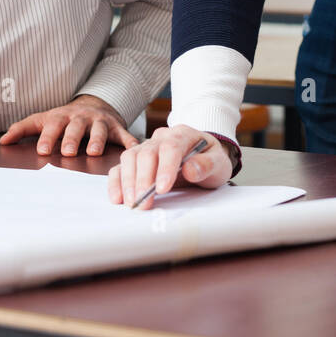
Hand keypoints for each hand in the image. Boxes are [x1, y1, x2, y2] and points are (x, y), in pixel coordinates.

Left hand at [0, 94, 137, 156]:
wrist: (94, 106)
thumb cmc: (64, 119)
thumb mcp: (43, 120)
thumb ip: (22, 129)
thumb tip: (2, 141)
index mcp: (62, 117)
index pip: (52, 126)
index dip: (47, 137)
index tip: (41, 150)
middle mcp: (81, 118)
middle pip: (76, 127)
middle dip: (71, 139)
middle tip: (67, 152)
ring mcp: (100, 121)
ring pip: (99, 129)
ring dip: (97, 140)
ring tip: (93, 152)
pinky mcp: (116, 127)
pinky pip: (124, 134)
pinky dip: (129, 141)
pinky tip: (132, 148)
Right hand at [107, 125, 233, 209]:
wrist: (204, 159)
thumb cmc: (210, 160)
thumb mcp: (218, 163)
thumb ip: (207, 165)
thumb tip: (190, 169)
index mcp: (183, 134)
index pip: (171, 147)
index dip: (165, 168)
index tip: (162, 188)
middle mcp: (161, 137)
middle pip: (147, 153)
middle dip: (143, 179)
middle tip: (143, 200)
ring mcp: (146, 147)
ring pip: (130, 158)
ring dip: (128, 181)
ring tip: (132, 202)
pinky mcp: (136, 159)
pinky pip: (121, 166)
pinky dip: (117, 182)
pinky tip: (117, 197)